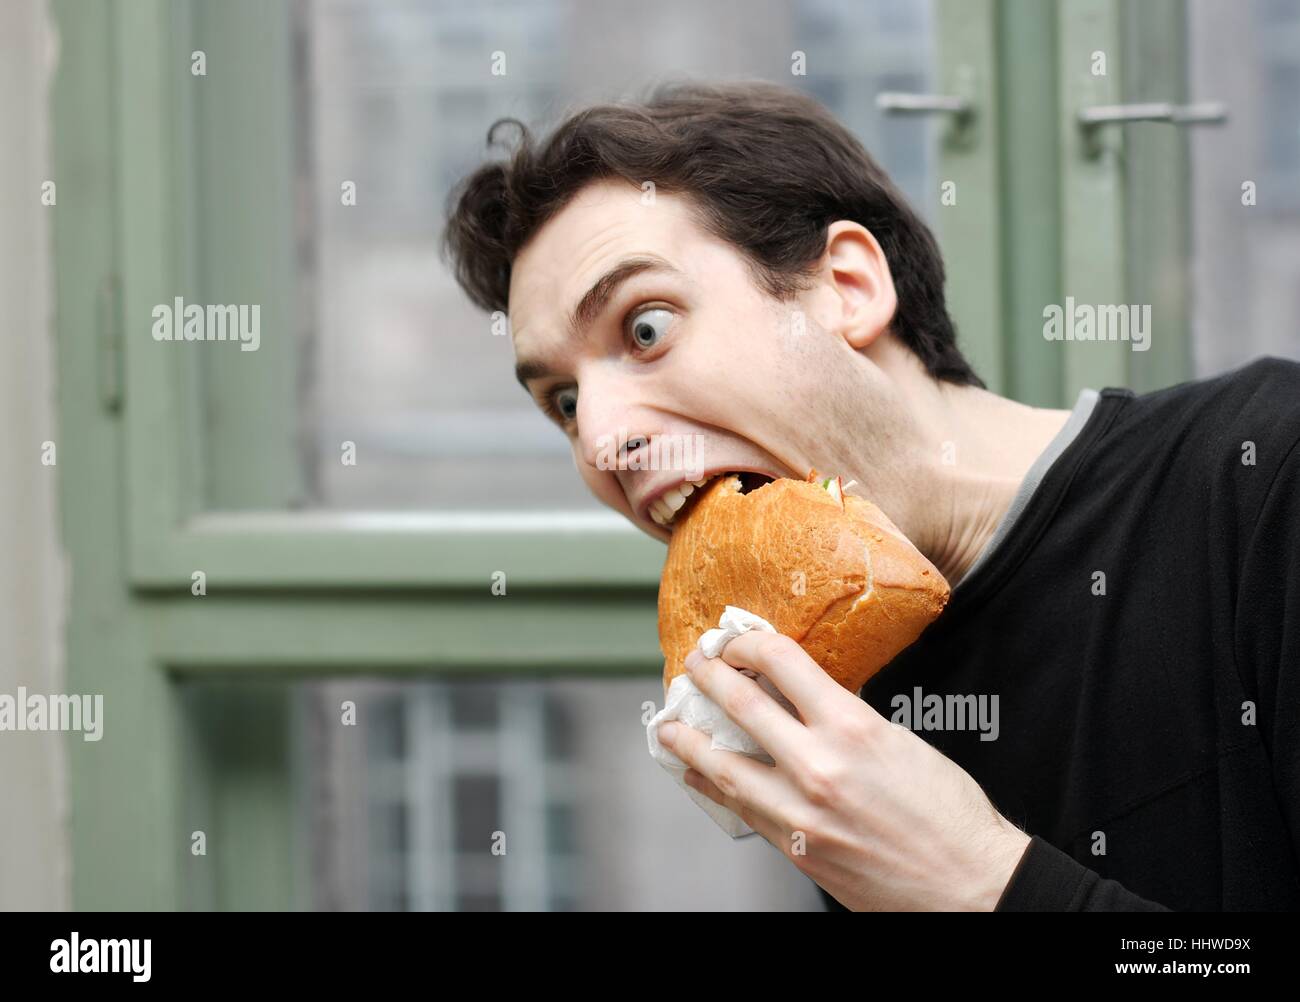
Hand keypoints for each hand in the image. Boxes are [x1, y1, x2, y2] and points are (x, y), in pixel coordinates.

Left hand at [656, 632, 1030, 909]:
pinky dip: (713, 787)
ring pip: (722, 766)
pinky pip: (741, 809)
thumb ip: (847, 717)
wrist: (970, 886)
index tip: (737, 641)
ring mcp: (800, 812)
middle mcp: (819, 766)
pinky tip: (698, 775)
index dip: (748, 644)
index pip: (781, 662)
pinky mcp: (795, 849)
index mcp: (852, 727)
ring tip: (668, 724)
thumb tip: (805, 695)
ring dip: (688, 739)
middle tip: (694, 664)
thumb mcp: (900, 742)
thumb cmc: (950, 813)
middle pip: (741, 706)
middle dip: (708, 677)